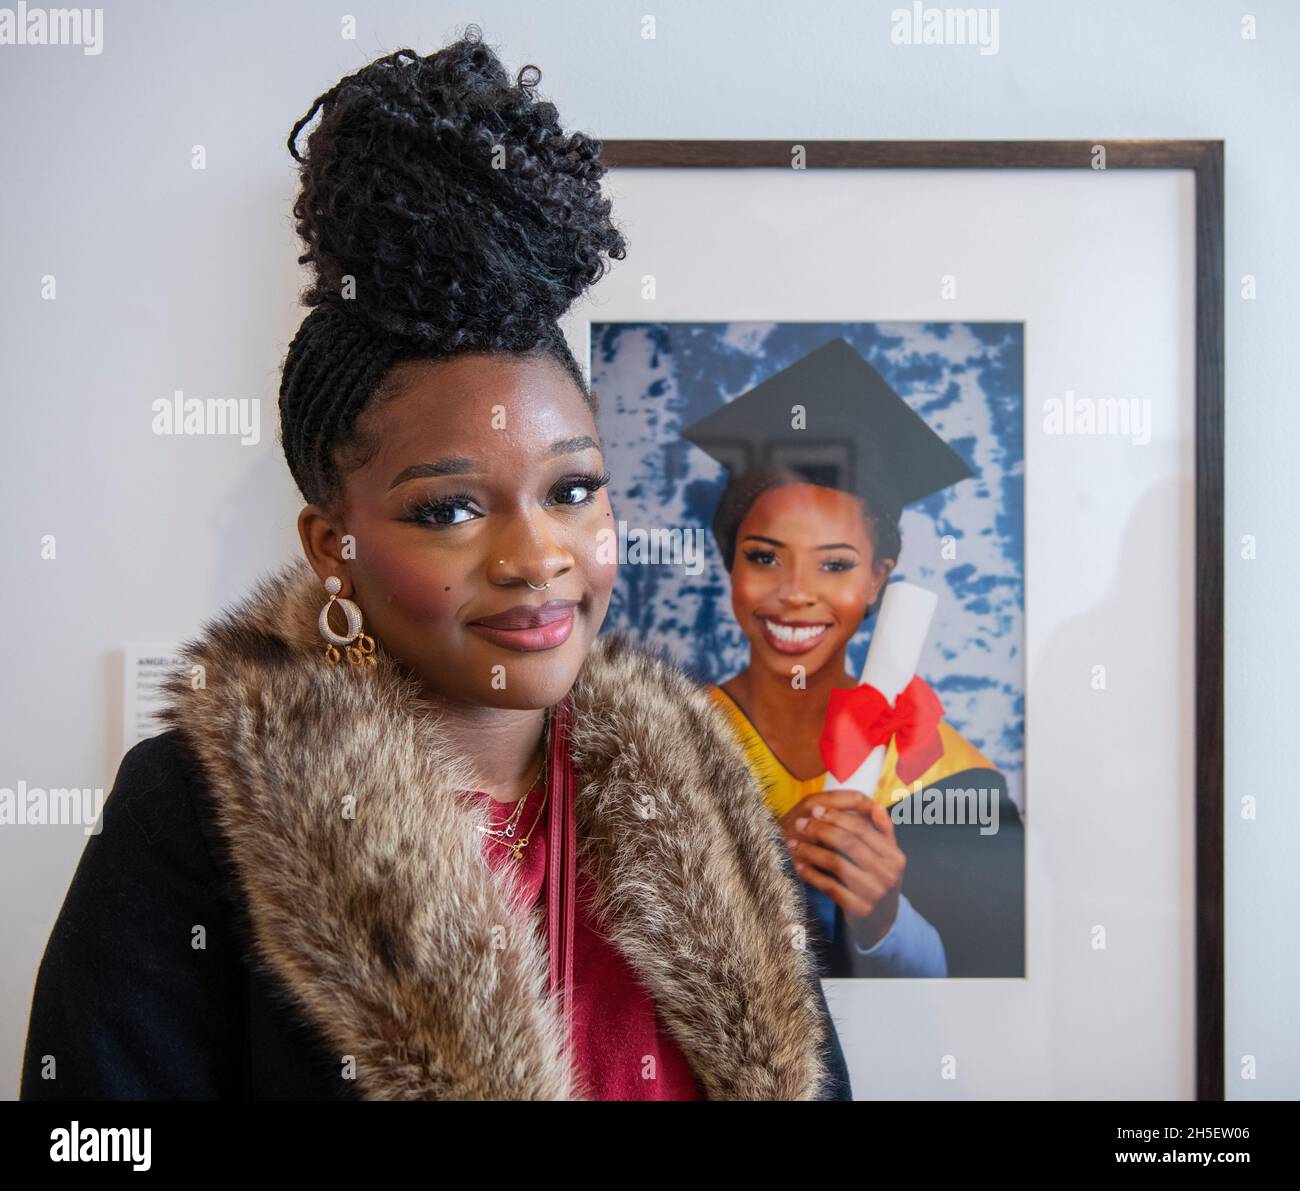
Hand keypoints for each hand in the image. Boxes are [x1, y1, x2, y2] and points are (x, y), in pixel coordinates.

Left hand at [779, 789, 906, 949]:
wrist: (882, 921)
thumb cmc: (880, 880)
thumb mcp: (888, 857)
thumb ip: (883, 832)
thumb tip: (876, 806)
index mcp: (895, 856)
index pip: (862, 828)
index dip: (837, 816)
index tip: (816, 810)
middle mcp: (887, 874)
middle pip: (848, 843)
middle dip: (820, 830)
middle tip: (800, 824)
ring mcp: (873, 893)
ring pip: (836, 863)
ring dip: (811, 851)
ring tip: (794, 843)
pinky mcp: (858, 909)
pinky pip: (829, 886)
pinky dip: (812, 874)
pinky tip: (799, 865)